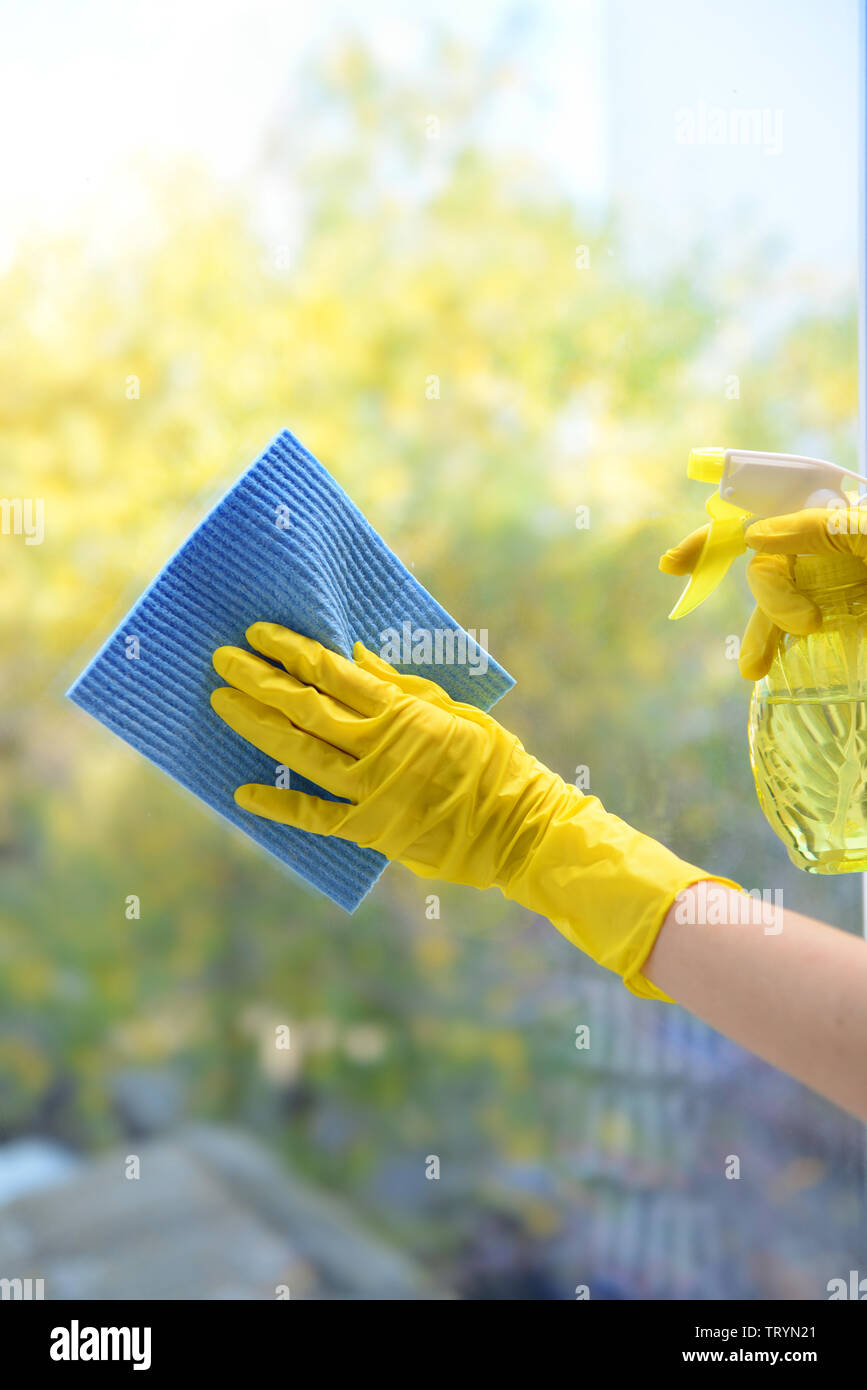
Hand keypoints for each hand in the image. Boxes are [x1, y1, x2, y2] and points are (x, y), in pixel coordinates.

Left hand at [210, 623, 734, 999]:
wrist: (522, 829)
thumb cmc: (498, 764)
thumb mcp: (457, 711)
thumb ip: (404, 686)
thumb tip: (357, 657)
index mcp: (401, 711)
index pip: (331, 672)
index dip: (290, 651)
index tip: (257, 634)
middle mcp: (377, 746)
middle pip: (303, 706)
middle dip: (259, 680)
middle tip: (221, 659)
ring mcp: (370, 789)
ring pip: (299, 752)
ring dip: (256, 725)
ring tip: (221, 702)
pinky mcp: (370, 828)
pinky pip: (314, 817)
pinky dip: (277, 806)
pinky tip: (241, 792)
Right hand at [660, 507, 866, 679]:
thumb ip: (821, 527)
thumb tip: (755, 536)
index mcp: (823, 515)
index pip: (757, 518)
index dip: (711, 540)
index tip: (673, 566)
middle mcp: (816, 547)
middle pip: (764, 568)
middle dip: (770, 596)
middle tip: (807, 622)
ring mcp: (824, 584)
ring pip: (774, 605)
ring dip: (761, 633)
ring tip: (754, 667)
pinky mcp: (836, 617)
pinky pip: (794, 632)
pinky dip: (775, 647)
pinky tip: (763, 666)